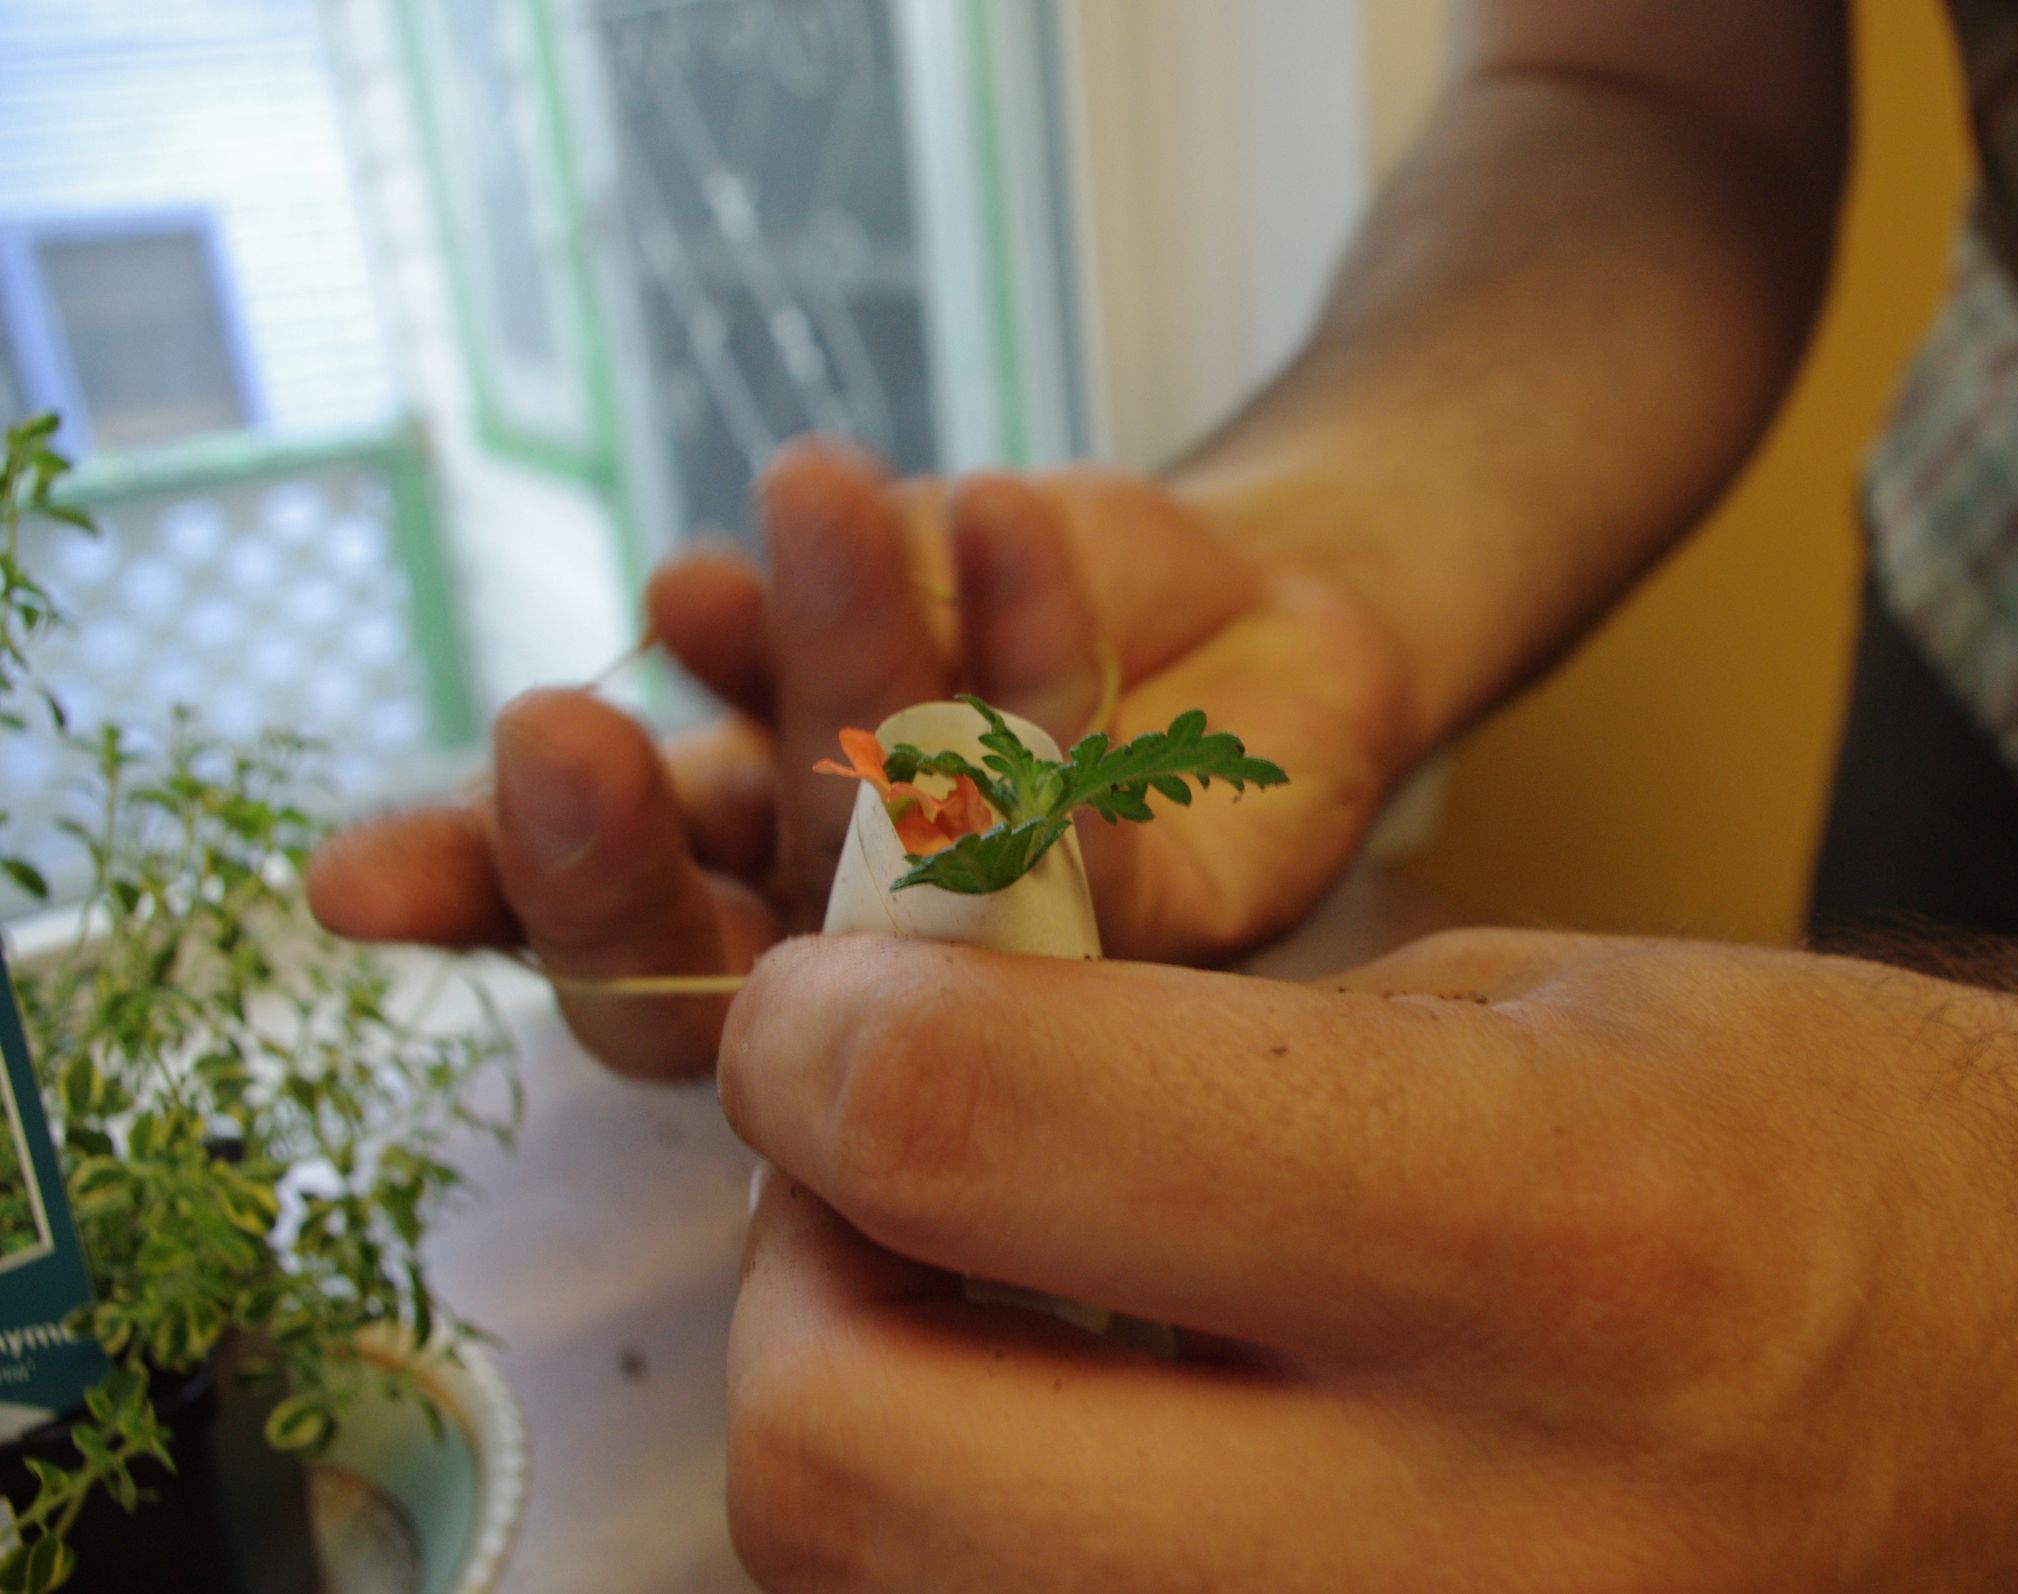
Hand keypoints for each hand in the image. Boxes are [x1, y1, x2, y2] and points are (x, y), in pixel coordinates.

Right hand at [305, 441, 1409, 1076]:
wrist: (1254, 600)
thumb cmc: (1015, 614)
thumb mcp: (858, 598)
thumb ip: (767, 645)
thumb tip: (676, 607)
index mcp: (751, 893)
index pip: (594, 939)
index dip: (484, 909)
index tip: (354, 876)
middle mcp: (858, 957)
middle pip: (703, 975)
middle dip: (616, 853)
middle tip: (551, 735)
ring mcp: (996, 961)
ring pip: (881, 878)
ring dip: (837, 669)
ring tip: (815, 490)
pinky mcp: (1152, 927)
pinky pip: (1078, 801)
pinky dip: (1027, 637)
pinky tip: (993, 505)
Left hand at [718, 927, 2017, 1591]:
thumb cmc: (1831, 1149)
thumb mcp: (1534, 1006)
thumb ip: (1196, 1057)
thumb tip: (899, 1076)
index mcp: (1538, 1232)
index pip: (979, 1134)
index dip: (826, 1035)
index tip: (836, 999)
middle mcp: (1471, 1539)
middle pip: (859, 1468)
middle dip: (803, 1282)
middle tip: (886, 1171)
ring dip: (880, 1436)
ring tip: (998, 1306)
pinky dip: (1007, 1544)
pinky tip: (1110, 1437)